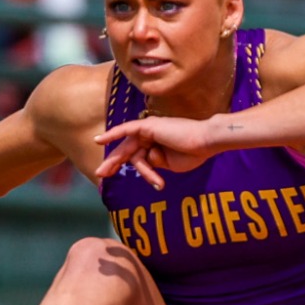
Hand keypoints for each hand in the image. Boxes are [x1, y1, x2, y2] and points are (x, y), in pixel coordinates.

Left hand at [93, 115, 220, 189]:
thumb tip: (145, 162)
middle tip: (100, 175)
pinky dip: (113, 134)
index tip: (110, 176)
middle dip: (113, 163)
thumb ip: (154, 164)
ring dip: (142, 169)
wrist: (206, 142)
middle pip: (126, 150)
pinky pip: (126, 129)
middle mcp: (150, 134)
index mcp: (156, 143)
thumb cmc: (193, 153)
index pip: (135, 155)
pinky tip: (98, 141)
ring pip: (133, 151)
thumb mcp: (170, 164)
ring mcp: (149, 128)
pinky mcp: (148, 125)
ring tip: (146, 179)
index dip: (122, 165)